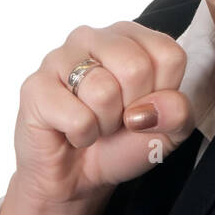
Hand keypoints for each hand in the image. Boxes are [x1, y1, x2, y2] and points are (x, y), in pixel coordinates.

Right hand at [12, 21, 195, 207]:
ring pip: (103, 91)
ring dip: (104, 124)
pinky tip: (71, 131)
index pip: (169, 55)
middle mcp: (94, 37)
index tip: (144, 107)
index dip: (162, 95)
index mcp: (132, 38)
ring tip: (94, 123)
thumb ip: (178, 113)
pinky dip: (82, 136)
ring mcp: (60, 57)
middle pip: (135, 68)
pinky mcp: (35, 86)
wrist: (77, 177)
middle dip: (131, 109)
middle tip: (116, 118)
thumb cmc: (121, 144)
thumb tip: (155, 106)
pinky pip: (77, 117)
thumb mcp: (167, 133)